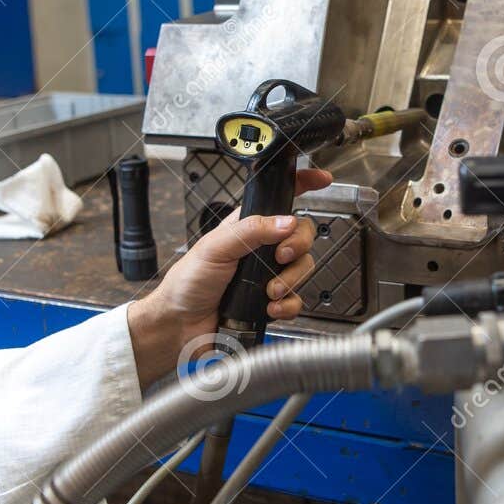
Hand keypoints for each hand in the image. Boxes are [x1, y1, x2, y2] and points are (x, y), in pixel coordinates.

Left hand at [127, 168, 331, 384]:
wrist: (181, 324)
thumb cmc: (188, 282)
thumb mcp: (215, 247)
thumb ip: (251, 230)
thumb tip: (286, 222)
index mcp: (247, 228)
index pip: (279, 199)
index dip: (302, 185)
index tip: (321, 179)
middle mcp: (262, 249)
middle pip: (301, 235)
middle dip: (297, 245)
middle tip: (280, 256)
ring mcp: (268, 276)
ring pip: (303, 269)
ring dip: (289, 280)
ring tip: (269, 290)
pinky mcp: (272, 303)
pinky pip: (296, 301)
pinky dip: (287, 305)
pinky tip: (270, 308)